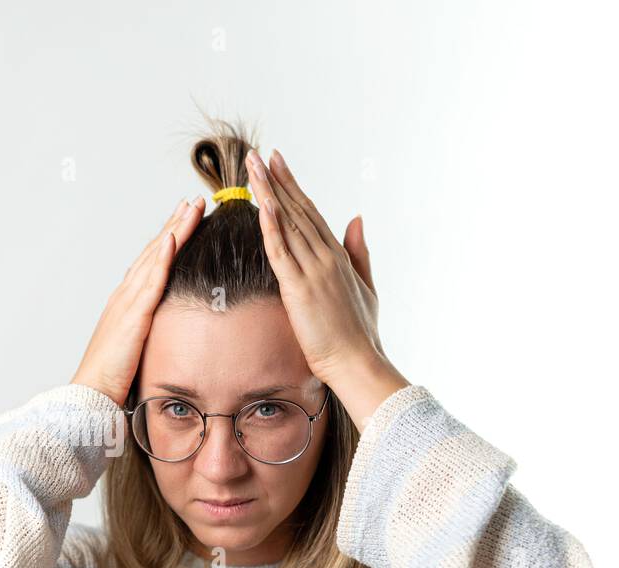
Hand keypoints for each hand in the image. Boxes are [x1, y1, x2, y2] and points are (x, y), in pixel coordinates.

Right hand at [71, 196, 205, 406]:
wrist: (91, 394)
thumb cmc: (111, 379)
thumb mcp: (135, 350)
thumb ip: (148, 334)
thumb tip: (167, 331)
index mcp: (125, 304)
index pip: (151, 264)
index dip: (168, 239)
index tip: (184, 219)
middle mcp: (124, 296)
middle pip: (154, 252)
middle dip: (174, 224)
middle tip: (193, 201)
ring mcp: (127, 303)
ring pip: (155, 258)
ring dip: (174, 230)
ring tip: (191, 208)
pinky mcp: (133, 316)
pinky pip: (151, 282)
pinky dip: (162, 258)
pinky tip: (173, 239)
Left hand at [245, 147, 386, 384]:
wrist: (359, 362)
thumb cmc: (360, 333)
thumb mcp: (365, 286)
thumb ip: (360, 250)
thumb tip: (356, 218)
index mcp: (338, 256)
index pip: (311, 213)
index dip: (292, 186)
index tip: (277, 163)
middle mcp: (327, 256)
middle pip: (297, 210)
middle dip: (276, 180)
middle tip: (259, 154)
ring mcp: (314, 270)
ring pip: (288, 223)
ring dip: (268, 193)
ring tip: (252, 168)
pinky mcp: (300, 288)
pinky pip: (282, 251)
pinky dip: (272, 227)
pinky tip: (262, 205)